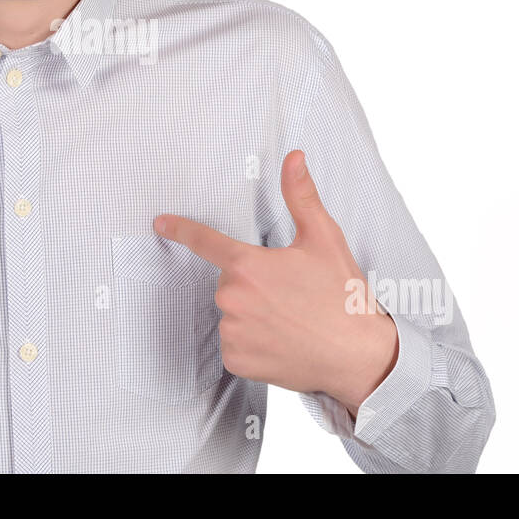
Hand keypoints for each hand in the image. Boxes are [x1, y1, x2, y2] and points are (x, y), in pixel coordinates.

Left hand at [154, 150, 397, 417]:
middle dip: (252, 285)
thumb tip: (294, 157)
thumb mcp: (324, 238)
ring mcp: (233, 331)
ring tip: (289, 321)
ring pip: (231, 314)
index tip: (160, 223)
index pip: (205, 241)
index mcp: (248, 265)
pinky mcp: (237, 360)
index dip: (180, 229)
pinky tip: (281, 342)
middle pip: (229, 283)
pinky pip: (234, 344)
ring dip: (252, 315)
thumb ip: (300, 195)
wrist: (358, 355)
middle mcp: (233, 298)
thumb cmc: (341, 294)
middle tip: (289, 295)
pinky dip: (252, 344)